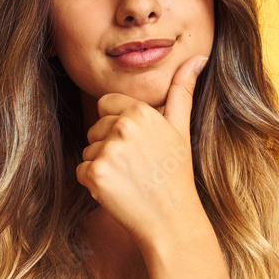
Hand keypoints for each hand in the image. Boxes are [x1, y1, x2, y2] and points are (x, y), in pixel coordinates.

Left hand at [75, 55, 208, 250]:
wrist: (171, 219)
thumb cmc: (176, 174)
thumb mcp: (181, 129)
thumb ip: (182, 90)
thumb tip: (197, 58)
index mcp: (141, 112)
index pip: (106, 105)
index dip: (117, 125)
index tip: (135, 145)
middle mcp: (122, 127)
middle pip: (95, 127)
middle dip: (109, 145)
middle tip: (136, 166)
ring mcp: (107, 151)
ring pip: (88, 149)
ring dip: (101, 165)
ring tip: (129, 178)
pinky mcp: (94, 174)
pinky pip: (81, 170)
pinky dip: (94, 183)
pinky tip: (118, 190)